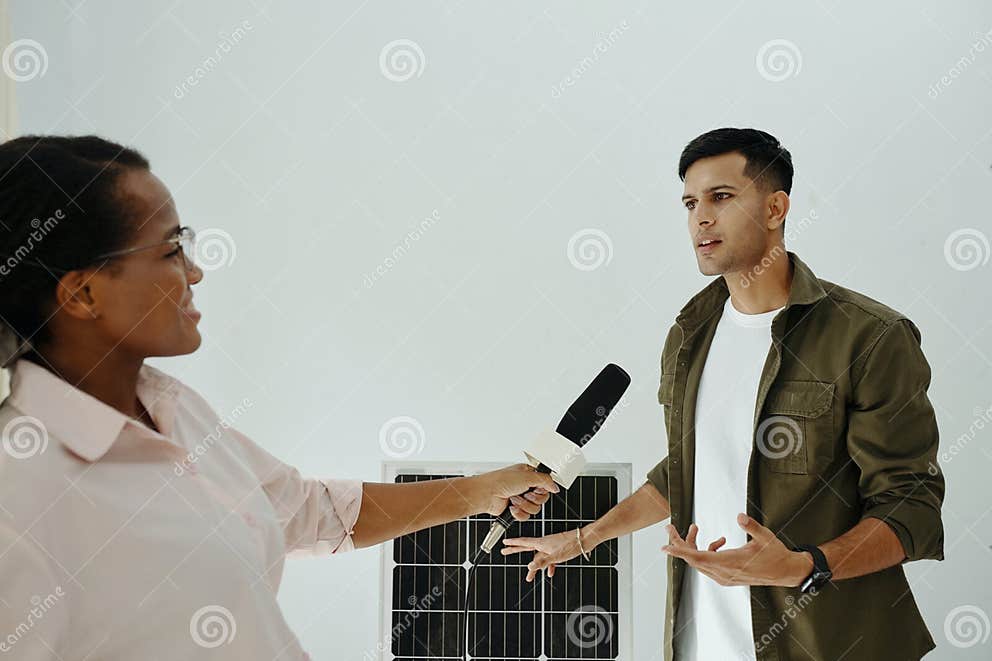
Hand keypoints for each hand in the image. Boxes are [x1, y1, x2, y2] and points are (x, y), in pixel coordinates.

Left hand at [476, 463, 558, 519]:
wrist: (486, 494)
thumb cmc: (500, 481)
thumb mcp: (527, 476)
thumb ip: (545, 480)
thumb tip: (555, 486)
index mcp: (528, 475)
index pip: (545, 485)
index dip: (543, 489)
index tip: (537, 488)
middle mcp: (525, 487)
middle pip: (542, 499)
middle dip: (533, 498)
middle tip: (525, 494)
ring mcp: (521, 499)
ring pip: (535, 509)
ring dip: (524, 505)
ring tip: (514, 499)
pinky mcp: (516, 510)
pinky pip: (526, 516)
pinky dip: (519, 513)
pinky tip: (511, 507)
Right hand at [501, 527, 590, 581]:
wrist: (585, 540)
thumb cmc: (571, 545)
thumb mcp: (556, 556)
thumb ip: (542, 562)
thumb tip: (530, 566)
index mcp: (542, 543)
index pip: (523, 542)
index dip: (513, 543)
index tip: (504, 543)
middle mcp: (544, 543)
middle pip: (527, 548)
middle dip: (515, 551)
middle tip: (504, 551)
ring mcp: (551, 546)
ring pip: (539, 557)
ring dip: (534, 567)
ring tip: (530, 577)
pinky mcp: (558, 549)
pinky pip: (549, 559)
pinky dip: (548, 566)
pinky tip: (550, 572)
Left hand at [660, 513, 813, 587]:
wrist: (786, 572)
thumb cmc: (776, 554)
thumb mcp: (765, 537)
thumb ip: (751, 526)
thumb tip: (739, 516)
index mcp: (730, 563)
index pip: (698, 557)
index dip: (679, 551)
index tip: (664, 546)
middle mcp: (724, 573)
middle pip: (693, 558)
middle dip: (679, 543)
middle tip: (669, 527)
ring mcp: (725, 577)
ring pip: (699, 561)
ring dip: (693, 545)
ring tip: (694, 528)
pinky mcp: (727, 577)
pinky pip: (709, 564)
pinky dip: (708, 551)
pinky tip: (720, 540)